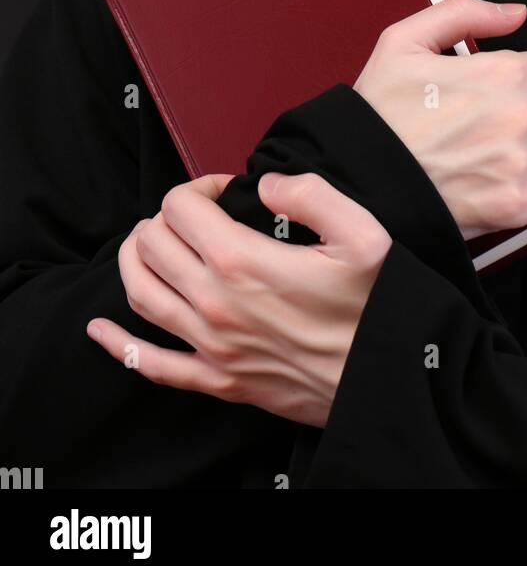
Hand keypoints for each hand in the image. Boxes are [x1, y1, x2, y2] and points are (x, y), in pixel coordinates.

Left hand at [86, 171, 391, 428]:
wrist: (386, 381)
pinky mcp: (218, 380)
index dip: (197, 187)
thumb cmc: (377, 306)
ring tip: (148, 243)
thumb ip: (311, 193)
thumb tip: (265, 184)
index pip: (181, 208)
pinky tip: (100, 331)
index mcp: (244, 262)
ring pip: (140, 294)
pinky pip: (151, 365)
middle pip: (151, 244)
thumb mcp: (363, 233)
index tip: (223, 190)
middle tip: (193, 214)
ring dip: (133, 260)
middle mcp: (215, 304)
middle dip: (165, 217)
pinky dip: (119, 345)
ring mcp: (212, 346)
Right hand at [353, 0, 526, 239]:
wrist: (357, 178)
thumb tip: (516, 13)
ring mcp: (518, 164)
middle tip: (496, 126)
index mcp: (499, 73)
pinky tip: (521, 187)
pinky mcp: (514, 207)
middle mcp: (516, 117)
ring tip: (505, 157)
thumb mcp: (403, 41)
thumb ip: (464, 13)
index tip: (505, 93)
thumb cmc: (377, 115)